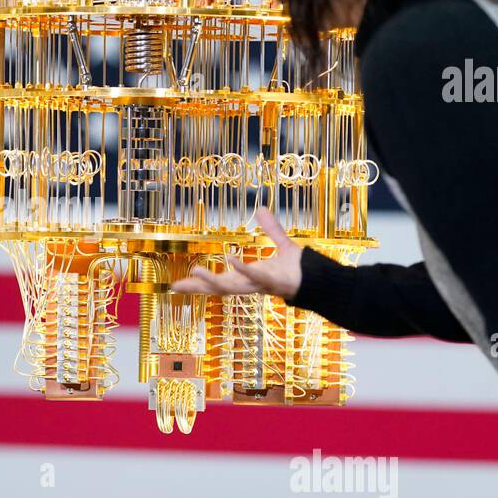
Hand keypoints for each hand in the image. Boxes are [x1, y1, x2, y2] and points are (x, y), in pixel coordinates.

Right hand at [172, 207, 302, 298]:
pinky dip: (242, 267)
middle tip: (176, 286)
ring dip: (212, 279)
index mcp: (249, 277)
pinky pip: (255, 274)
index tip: (176, 285)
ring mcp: (261, 284)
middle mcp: (252, 284)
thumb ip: (271, 229)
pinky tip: (229, 259)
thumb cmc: (303, 269)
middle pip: (219, 288)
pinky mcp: (274, 281)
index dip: (198, 283)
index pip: (219, 282)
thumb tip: (262, 209)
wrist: (322, 280)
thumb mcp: (282, 244)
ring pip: (232, 285)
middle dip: (198, 287)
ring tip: (194, 271)